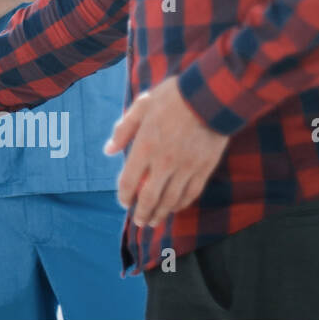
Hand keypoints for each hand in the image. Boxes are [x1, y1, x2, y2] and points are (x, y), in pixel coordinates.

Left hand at [105, 76, 229, 227]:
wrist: (210, 97)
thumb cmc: (172, 98)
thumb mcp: (141, 106)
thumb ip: (123, 130)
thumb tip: (108, 150)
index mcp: (145, 146)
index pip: (129, 181)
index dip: (124, 196)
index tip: (123, 202)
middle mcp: (164, 162)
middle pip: (150, 198)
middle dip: (142, 213)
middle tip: (139, 222)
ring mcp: (186, 168)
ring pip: (171, 200)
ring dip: (161, 214)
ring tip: (154, 222)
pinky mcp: (204, 169)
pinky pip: (191, 193)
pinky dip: (181, 204)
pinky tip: (175, 208)